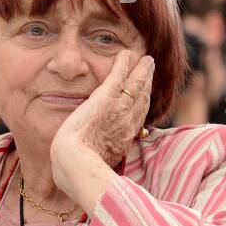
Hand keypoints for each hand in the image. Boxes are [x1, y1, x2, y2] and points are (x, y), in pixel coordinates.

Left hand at [51, 50, 153, 172]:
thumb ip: (99, 161)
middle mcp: (128, 124)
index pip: (138, 118)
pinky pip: (119, 76)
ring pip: (136, 85)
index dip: (143, 105)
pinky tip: (126, 53)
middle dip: (148, 84)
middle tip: (149, 71)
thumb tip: (94, 164)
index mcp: (124, 140)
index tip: (145, 96)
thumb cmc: (78, 171)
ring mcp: (119, 109)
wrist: (76, 165)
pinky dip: (124, 63)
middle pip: (143, 99)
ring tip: (145, 60)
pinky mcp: (105, 98)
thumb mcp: (96, 166)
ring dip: (142, 70)